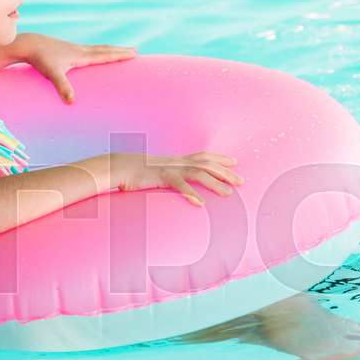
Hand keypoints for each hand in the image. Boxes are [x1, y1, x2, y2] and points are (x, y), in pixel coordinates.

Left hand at [19, 33, 135, 102]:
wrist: (28, 44)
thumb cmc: (41, 59)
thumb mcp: (53, 74)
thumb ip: (63, 86)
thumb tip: (71, 101)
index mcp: (81, 55)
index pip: (105, 55)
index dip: (119, 55)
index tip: (134, 53)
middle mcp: (79, 50)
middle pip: (104, 50)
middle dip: (119, 51)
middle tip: (134, 51)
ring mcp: (72, 48)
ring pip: (96, 48)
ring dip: (108, 50)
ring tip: (117, 51)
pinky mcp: (65, 50)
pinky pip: (86, 50)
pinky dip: (95, 51)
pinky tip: (92, 54)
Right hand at [109, 151, 241, 205]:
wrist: (118, 166)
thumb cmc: (135, 171)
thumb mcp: (155, 172)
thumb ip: (168, 176)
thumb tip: (175, 183)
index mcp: (175, 160)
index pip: (202, 156)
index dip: (219, 158)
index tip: (234, 162)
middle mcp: (176, 162)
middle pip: (207, 164)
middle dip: (225, 172)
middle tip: (241, 181)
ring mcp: (170, 168)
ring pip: (198, 173)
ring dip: (215, 183)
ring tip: (228, 194)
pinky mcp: (161, 177)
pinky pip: (179, 185)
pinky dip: (190, 193)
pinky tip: (200, 203)